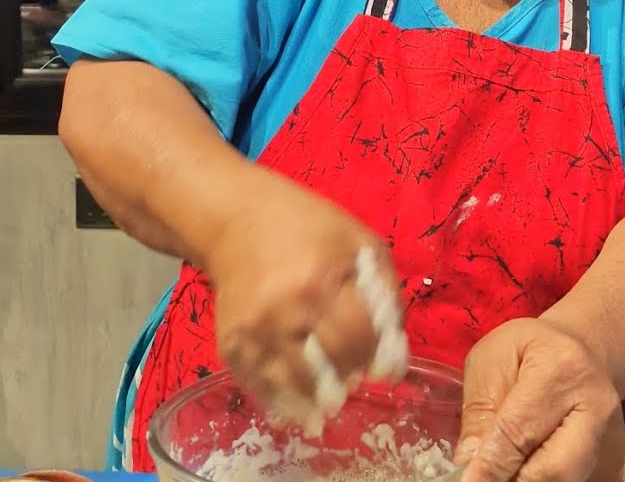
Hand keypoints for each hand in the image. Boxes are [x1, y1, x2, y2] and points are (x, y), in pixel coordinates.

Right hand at [205, 167, 407, 425]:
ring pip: (293, 388)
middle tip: (355, 376)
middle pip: (328, 369)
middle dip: (350, 378)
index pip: (358, 341)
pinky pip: (259, 387)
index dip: (376, 357)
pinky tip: (299, 404)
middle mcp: (283, 311)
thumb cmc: (308, 227)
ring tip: (331, 399)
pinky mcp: (230, 344)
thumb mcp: (361, 244)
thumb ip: (386, 295)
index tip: (382, 364)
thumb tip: (393, 351)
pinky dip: (283, 402)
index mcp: (319, 282)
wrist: (237, 220)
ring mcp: (253, 332)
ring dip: (318, 400)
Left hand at [456, 318, 624, 481]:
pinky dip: (546, 480)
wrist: (584, 352)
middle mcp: (597, 408)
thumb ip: (480, 409)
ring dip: (528, 481)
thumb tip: (470, 464)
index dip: (490, 465)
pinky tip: (525, 468)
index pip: (519, 431)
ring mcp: (611, 440)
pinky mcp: (613, 463)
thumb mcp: (492, 359)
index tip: (469, 481)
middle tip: (484, 479)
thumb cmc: (530, 351)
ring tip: (504, 469)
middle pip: (554, 470)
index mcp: (562, 369)